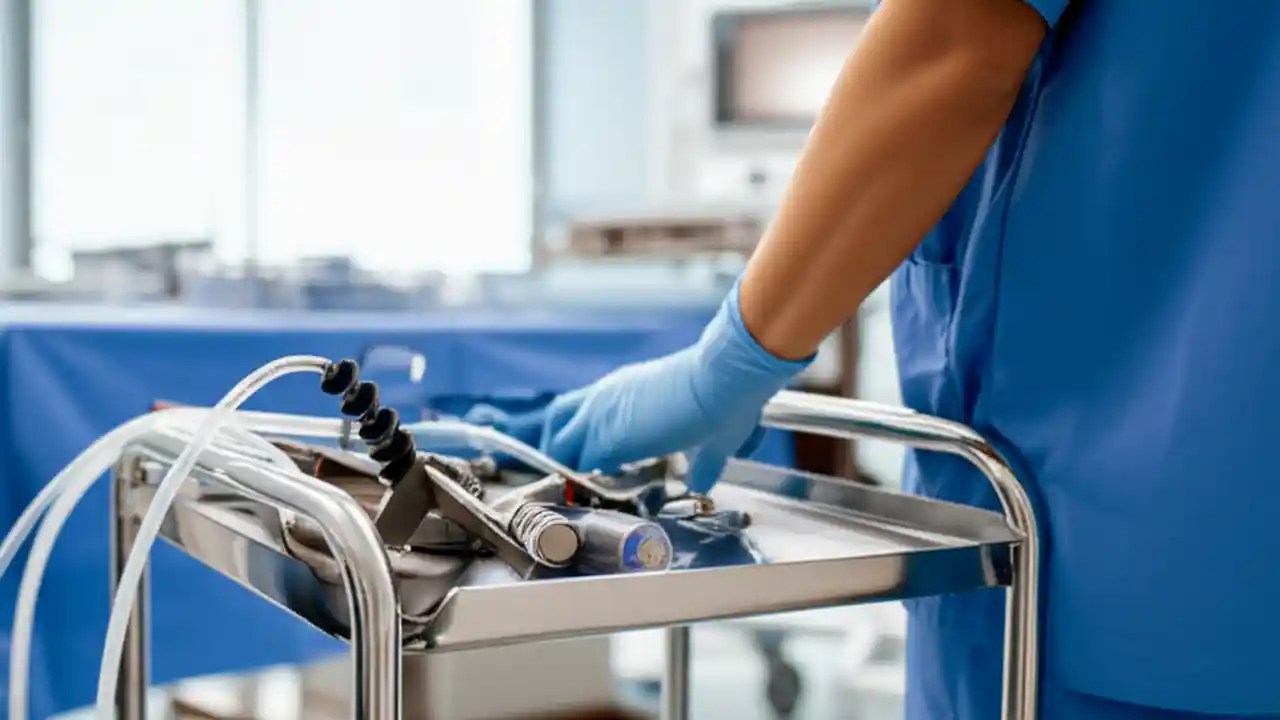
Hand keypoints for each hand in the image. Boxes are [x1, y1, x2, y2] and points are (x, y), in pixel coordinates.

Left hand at [538, 285, 809, 492]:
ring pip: (558, 444)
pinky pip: (575, 468)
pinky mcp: (606, 440)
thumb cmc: (726, 396)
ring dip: (565, 468)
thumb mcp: (713, 434)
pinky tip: (591, 500)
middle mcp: (605, 397)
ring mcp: (601, 415)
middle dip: (556, 446)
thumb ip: (705, 462)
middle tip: (566, 473)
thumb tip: (703, 482)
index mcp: (626, 389)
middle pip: (557, 418)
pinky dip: (579, 485)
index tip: (586, 458)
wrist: (724, 378)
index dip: (581, 434)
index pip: (585, 409)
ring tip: (577, 492)